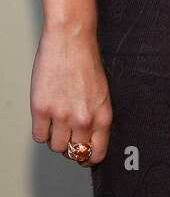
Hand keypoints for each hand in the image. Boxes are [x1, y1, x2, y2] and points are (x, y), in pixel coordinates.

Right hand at [30, 25, 112, 164]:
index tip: (83, 155)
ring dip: (55, 137)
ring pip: (55, 147)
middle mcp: (84, 119)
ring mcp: (62, 115)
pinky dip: (41, 130)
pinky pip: (39, 136)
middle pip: (74, 153)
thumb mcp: (101, 93)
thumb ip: (96, 116)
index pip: (97, 154)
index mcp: (103, 115)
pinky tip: (46, 117)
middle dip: (70, 146)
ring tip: (56, 120)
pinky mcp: (42, 109)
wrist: (71, 38)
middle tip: (67, 132)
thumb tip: (88, 138)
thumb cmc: (86, 61)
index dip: (88, 157)